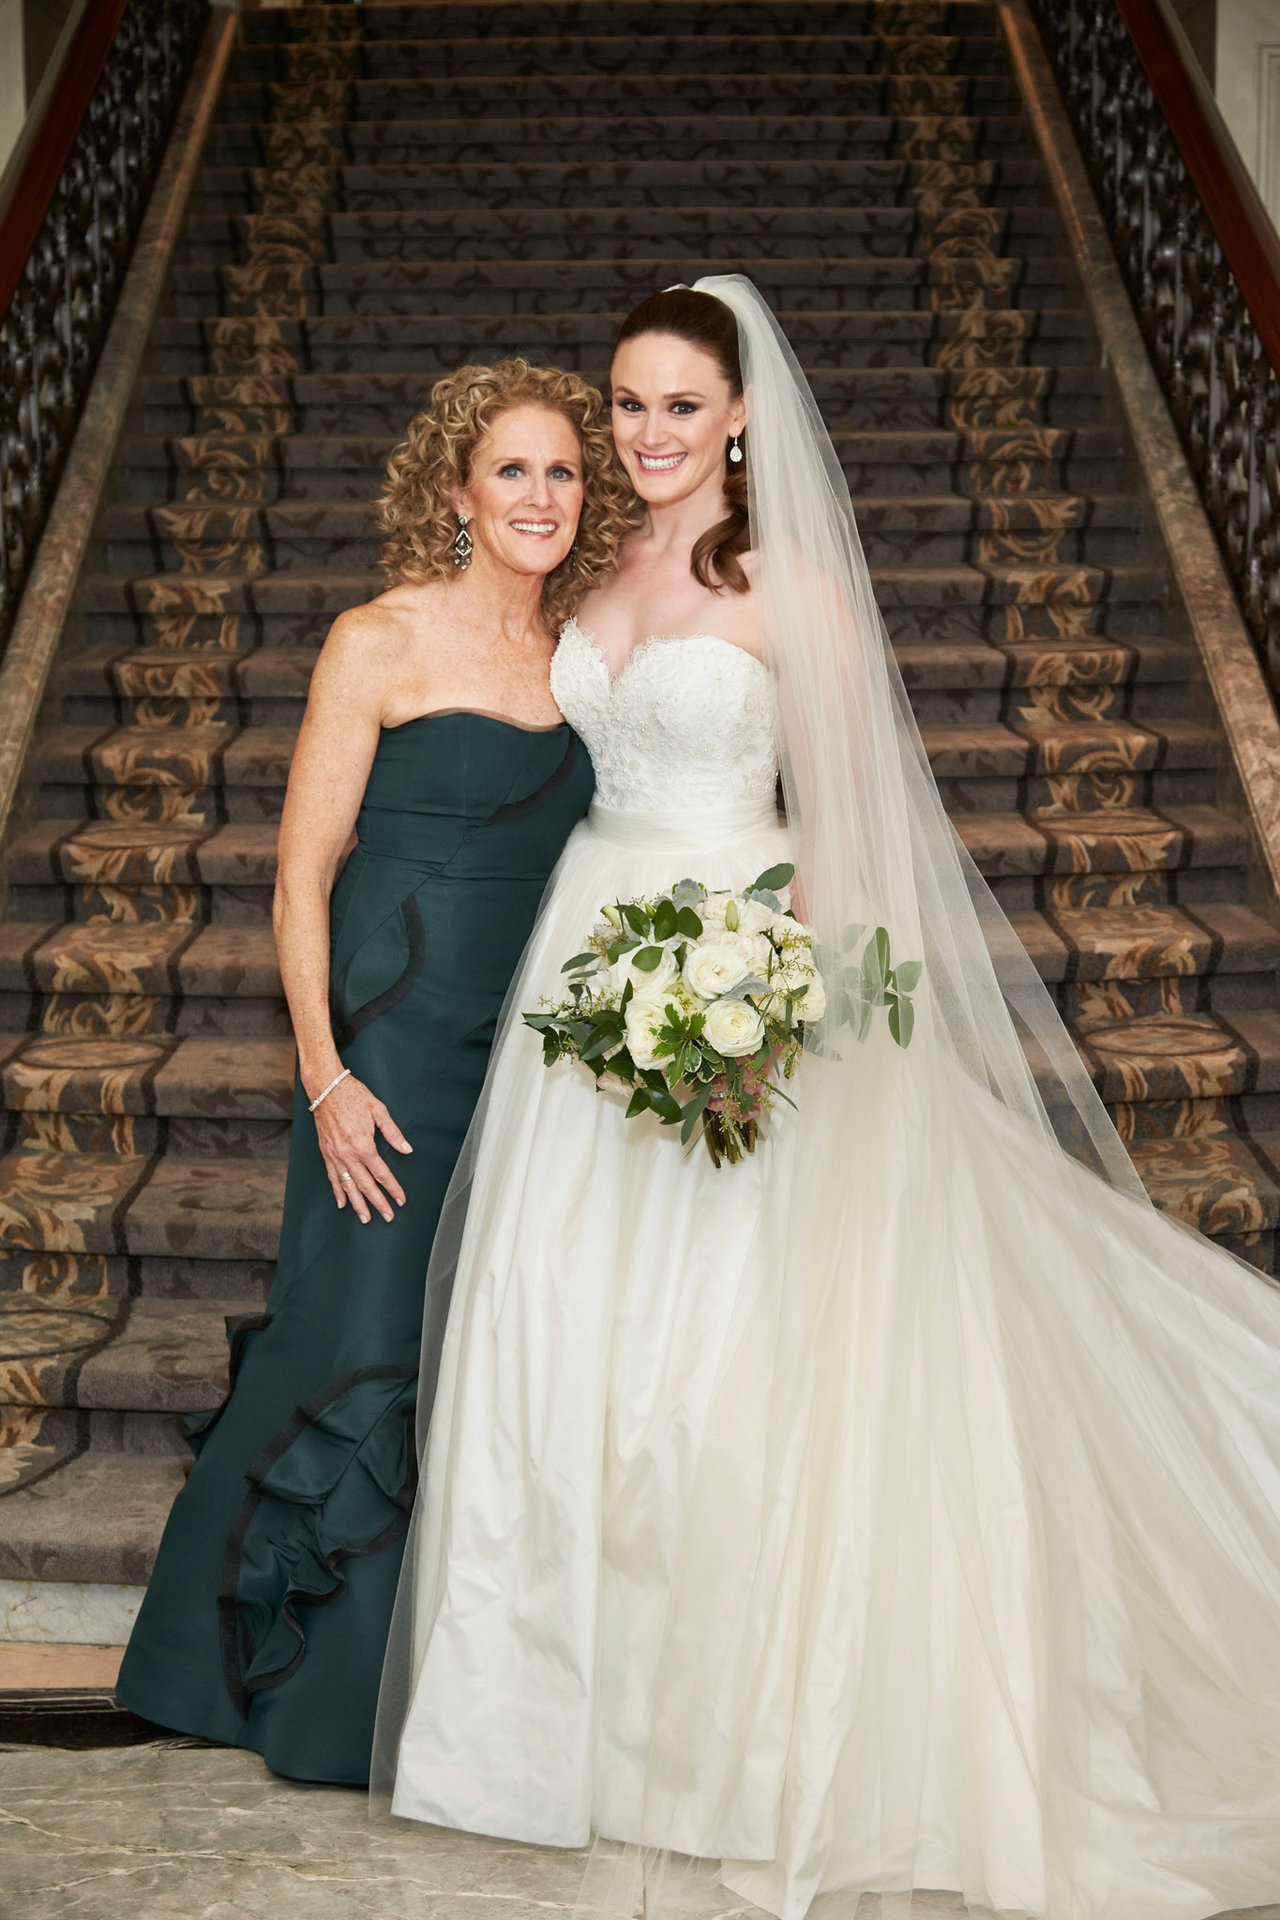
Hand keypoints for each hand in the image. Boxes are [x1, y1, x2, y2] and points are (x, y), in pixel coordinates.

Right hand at [312, 1073, 411, 1222]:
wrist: (326, 1088)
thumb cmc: (353, 1095)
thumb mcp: (378, 1110)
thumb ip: (393, 1133)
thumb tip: (406, 1149)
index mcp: (363, 1144)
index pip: (381, 1173)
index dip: (392, 1188)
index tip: (400, 1200)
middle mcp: (347, 1154)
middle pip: (365, 1185)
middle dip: (377, 1203)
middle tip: (387, 1216)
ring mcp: (335, 1155)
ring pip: (347, 1186)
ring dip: (357, 1204)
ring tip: (365, 1218)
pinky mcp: (326, 1153)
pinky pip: (332, 1177)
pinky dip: (338, 1192)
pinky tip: (342, 1203)